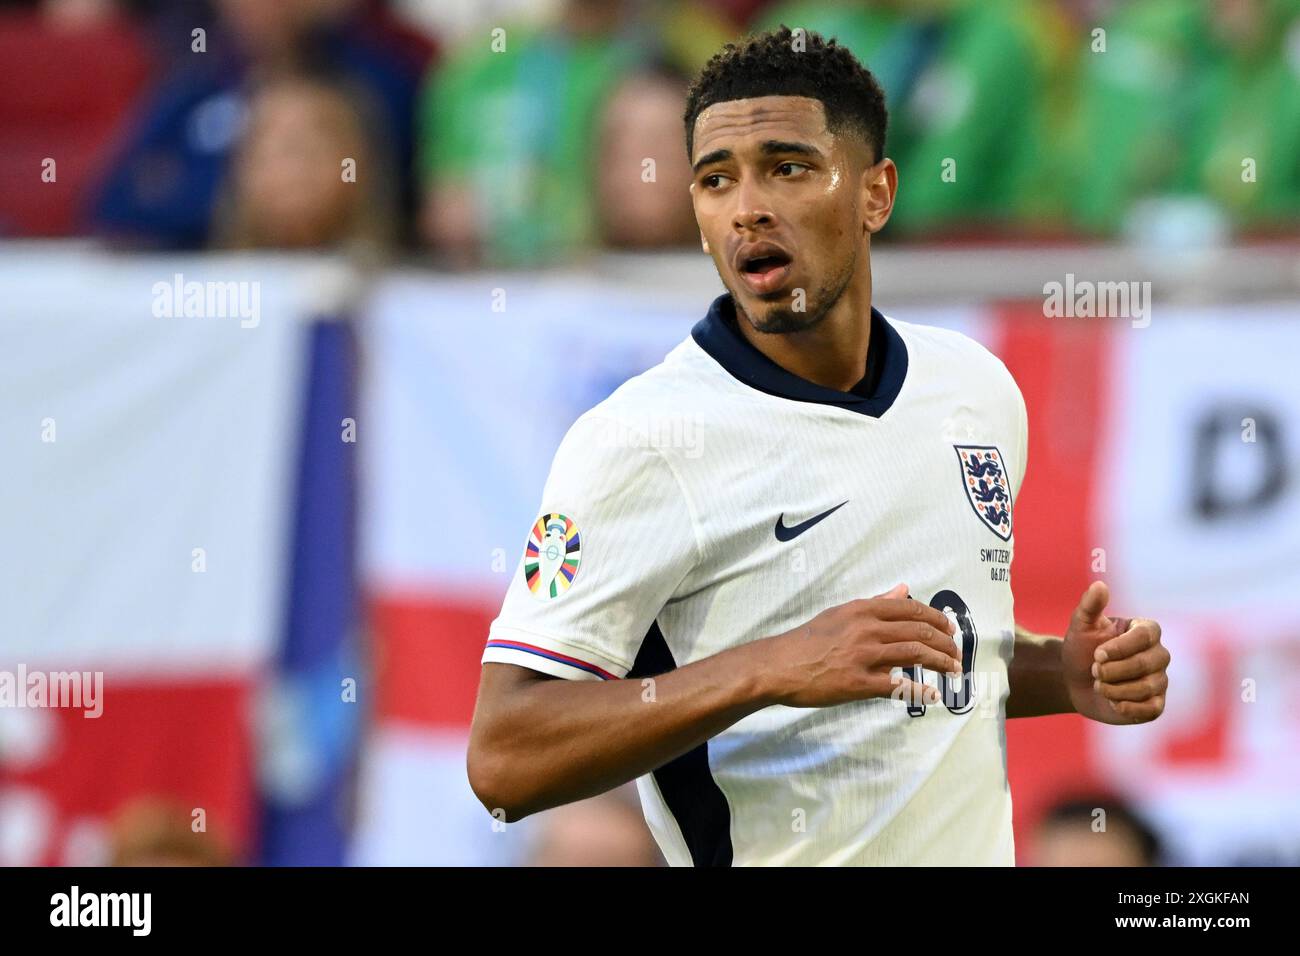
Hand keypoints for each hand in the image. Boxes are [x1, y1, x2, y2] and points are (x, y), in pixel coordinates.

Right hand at [764, 583, 962, 708]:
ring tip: (953, 670)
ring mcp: (864, 656)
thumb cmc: (808, 639)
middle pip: (919, 632)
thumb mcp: (840, 613)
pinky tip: (933, 694)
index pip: (911, 610)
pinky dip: (919, 690)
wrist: (780, 665)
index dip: (937, 619)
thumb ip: (875, 602)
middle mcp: (867, 629)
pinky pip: (898, 686)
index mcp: (863, 610)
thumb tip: (903, 588)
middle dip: (945, 643)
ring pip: (915, 655)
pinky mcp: (859, 683)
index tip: (950, 629)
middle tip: (956, 653)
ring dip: (940, 663)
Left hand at [1062, 581, 1168, 724]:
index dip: (1120, 648)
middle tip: (1093, 670)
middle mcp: (1159, 654)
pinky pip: (1150, 709)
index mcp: (1145, 631)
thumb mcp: (1081, 626)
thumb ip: (1090, 606)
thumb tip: (1100, 585)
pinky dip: (1127, 707)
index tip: (1097, 654)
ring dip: (1114, 689)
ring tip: (1099, 685)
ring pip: (1146, 688)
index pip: (1145, 636)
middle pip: (1146, 664)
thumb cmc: (1081, 649)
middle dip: (1112, 670)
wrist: (1074, 681)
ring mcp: (1160, 680)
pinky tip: (1113, 703)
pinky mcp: (1155, 704)